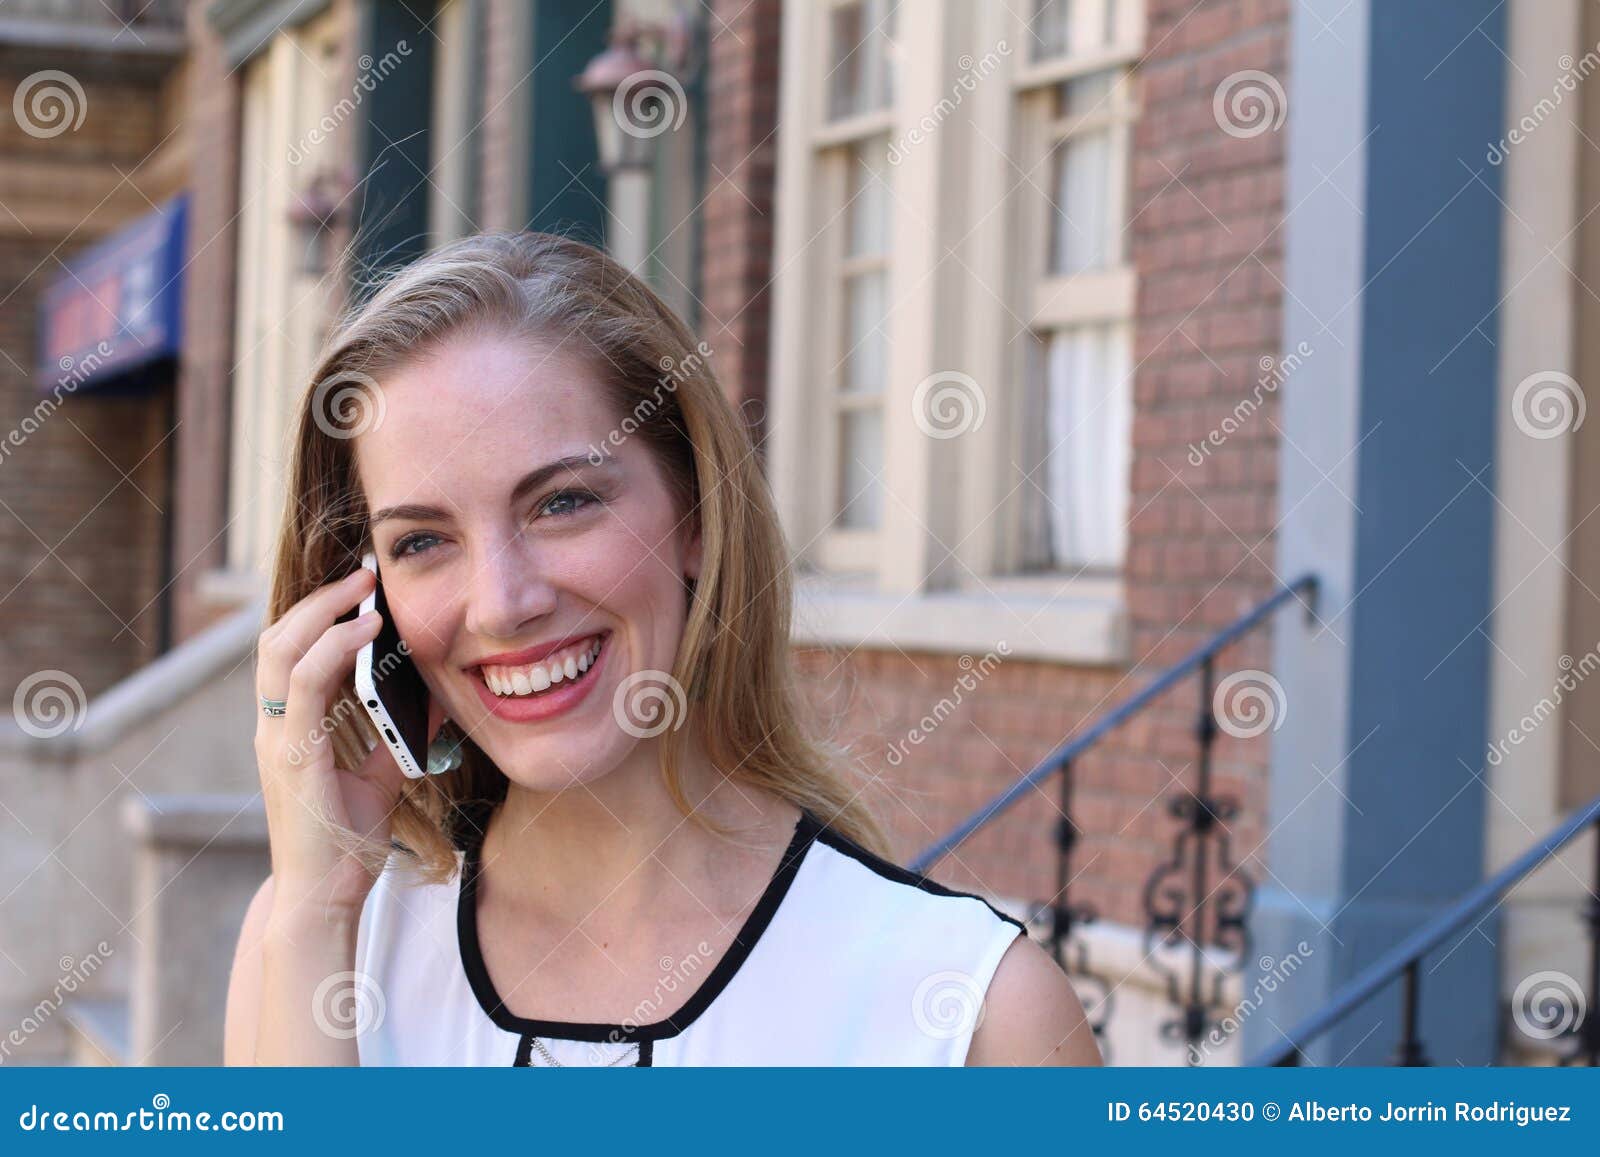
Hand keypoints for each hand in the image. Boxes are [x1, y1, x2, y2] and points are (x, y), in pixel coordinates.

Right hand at [253, 566, 442, 914]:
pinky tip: (369, 633)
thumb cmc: (347, 840)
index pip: (290, 653)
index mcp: (289, 728)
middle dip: (319, 599)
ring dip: (324, 610)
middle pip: (276, 638)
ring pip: (279, 649)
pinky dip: (336, 648)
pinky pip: (304, 685)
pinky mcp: (292, 756)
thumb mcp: (382, 774)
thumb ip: (398, 734)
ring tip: (365, 589)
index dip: (320, 614)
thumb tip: (439, 695)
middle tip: (365, 573)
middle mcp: (273, 728)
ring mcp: (276, 740)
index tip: (361, 588)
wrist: (325, 897)